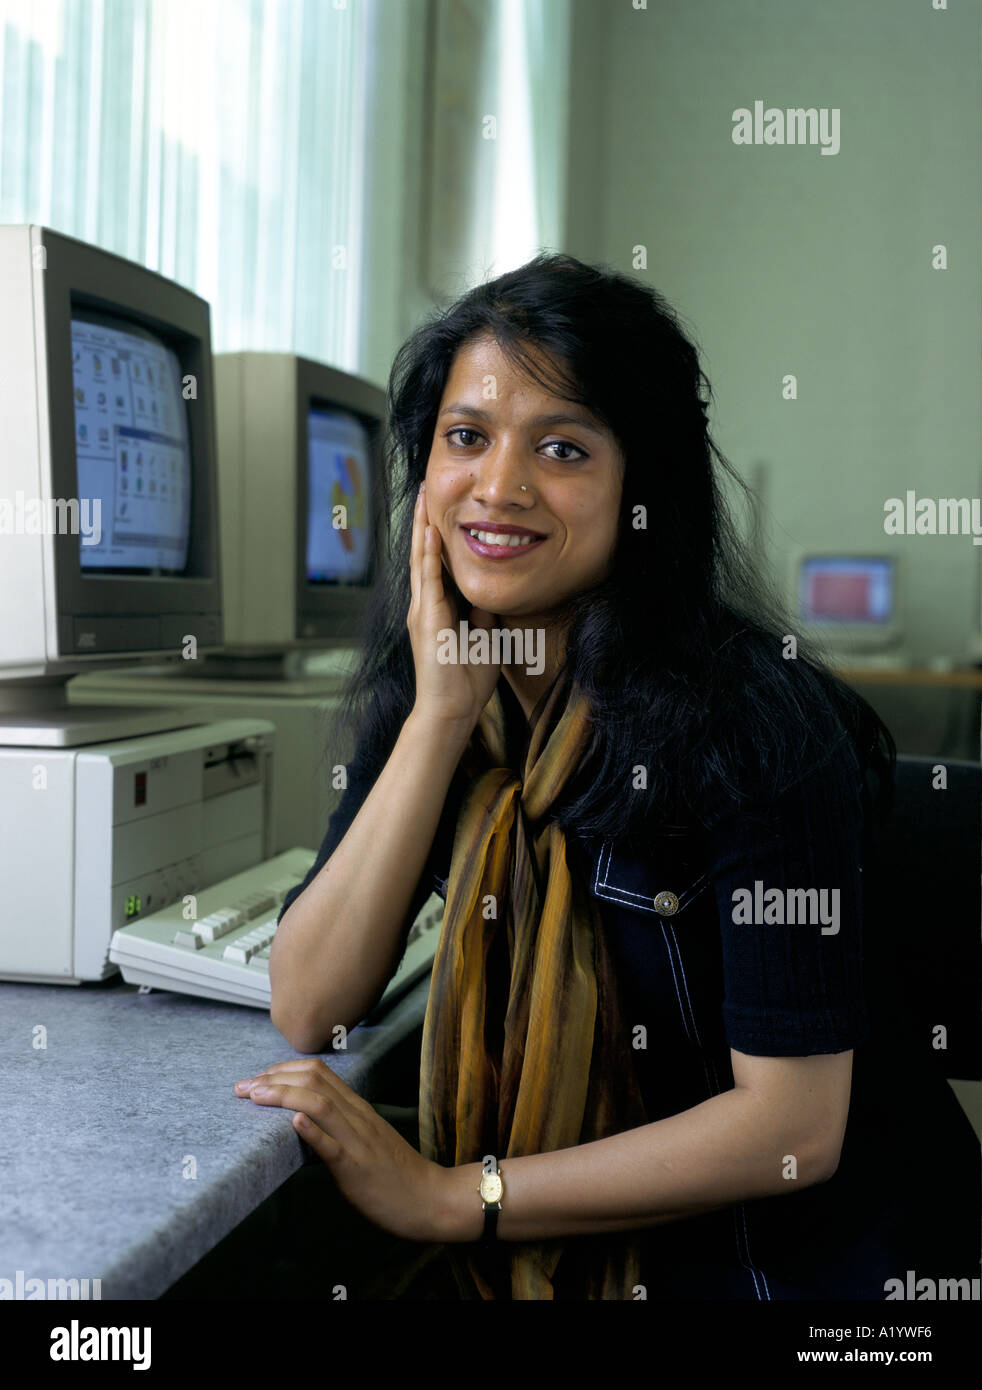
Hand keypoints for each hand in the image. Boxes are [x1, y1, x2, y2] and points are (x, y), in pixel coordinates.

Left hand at [234, 1057, 449, 1243]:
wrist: (429, 1197)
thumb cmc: (396, 1173)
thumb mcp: (366, 1140)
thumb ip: (340, 1126)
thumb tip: (304, 1122)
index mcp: (357, 1108)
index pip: (318, 1072)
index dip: (283, 1069)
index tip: (257, 1078)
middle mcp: (356, 1116)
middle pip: (314, 1080)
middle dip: (273, 1078)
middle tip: (243, 1087)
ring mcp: (357, 1140)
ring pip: (320, 1104)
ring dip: (283, 1095)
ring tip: (255, 1095)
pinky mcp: (357, 1168)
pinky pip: (332, 1145)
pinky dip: (311, 1131)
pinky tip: (293, 1122)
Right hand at [407, 481, 500, 727]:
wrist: (451, 709)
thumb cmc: (466, 681)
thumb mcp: (483, 637)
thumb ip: (481, 614)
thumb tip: (487, 594)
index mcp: (436, 610)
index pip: (435, 565)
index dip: (436, 537)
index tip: (439, 511)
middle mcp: (424, 606)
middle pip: (422, 555)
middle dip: (424, 522)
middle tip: (424, 491)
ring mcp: (421, 610)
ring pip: (420, 559)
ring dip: (422, 528)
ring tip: (423, 499)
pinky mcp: (425, 617)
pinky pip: (427, 577)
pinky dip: (428, 552)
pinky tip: (429, 530)